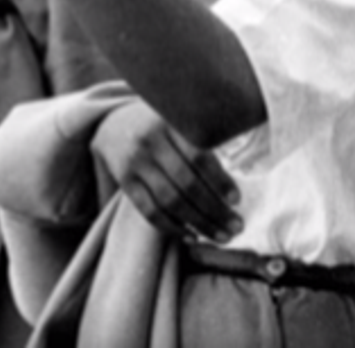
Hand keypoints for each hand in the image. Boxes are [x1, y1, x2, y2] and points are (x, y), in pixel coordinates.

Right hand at [91, 100, 241, 242]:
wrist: (111, 123)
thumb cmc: (159, 125)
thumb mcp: (179, 119)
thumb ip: (204, 136)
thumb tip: (243, 169)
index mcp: (169, 124)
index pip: (198, 156)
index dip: (219, 180)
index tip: (237, 200)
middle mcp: (149, 142)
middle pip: (186, 183)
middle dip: (215, 210)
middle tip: (237, 226)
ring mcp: (134, 163)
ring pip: (169, 200)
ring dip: (198, 223)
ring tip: (221, 236)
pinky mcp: (124, 181)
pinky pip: (148, 210)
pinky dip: (171, 227)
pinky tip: (191, 235)